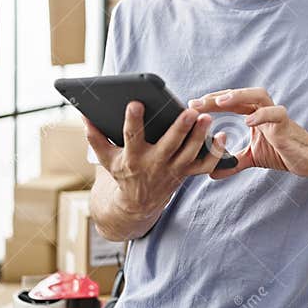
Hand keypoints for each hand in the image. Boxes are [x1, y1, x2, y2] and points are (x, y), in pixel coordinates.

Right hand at [84, 101, 227, 215]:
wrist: (137, 204)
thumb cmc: (123, 173)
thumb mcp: (105, 158)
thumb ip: (95, 137)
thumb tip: (84, 115)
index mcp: (133, 157)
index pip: (131, 136)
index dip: (132, 120)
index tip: (135, 102)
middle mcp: (154, 164)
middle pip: (170, 145)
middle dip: (180, 128)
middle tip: (190, 111)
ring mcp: (173, 170)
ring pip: (190, 153)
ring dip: (200, 135)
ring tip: (207, 117)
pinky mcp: (186, 174)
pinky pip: (205, 165)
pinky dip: (216, 152)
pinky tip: (223, 135)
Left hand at [187, 87, 307, 179]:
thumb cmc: (284, 153)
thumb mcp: (253, 158)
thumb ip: (234, 162)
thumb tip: (211, 173)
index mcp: (254, 114)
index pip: (230, 102)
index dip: (211, 102)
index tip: (191, 106)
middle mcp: (264, 110)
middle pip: (239, 94)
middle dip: (217, 97)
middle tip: (196, 103)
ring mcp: (276, 116)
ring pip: (258, 95)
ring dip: (238, 96)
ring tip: (220, 102)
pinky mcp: (287, 126)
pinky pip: (276, 114)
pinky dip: (262, 115)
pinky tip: (248, 121)